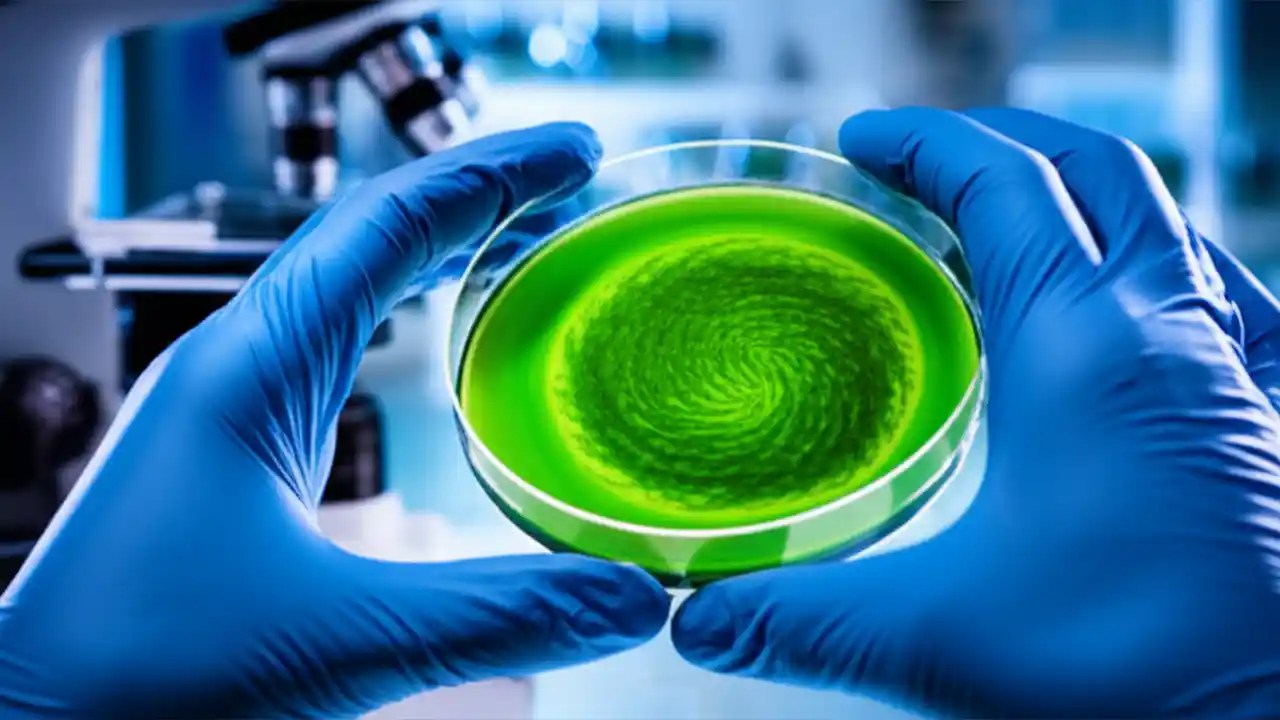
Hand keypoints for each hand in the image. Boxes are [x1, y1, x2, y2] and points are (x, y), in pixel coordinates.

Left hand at [0, 124, 668, 718]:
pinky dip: (400, 311)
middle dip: (471, 189)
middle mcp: (233, 367)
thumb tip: (632, 595)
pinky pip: (332, 345)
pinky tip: (432, 332)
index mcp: (245, 370)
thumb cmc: (133, 681)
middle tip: (567, 171)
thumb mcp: (338, 642)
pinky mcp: (234, 456)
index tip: (576, 152)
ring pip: (344, 283)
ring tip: (514, 225)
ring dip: (433, 241)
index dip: (488, 176)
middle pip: (366, 232)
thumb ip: (498, 615)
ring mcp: (228, 407)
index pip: (384, 227)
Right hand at [671, 108, 1279, 717]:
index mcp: (1084, 347)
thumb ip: (802, 621)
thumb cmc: (1141, 673)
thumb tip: (696, 622)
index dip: (922, 145)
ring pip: (1163, 220)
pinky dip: (1157, 260)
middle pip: (1092, 169)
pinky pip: (1220, 288)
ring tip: (1012, 217)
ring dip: (1080, 192)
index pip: (999, 186)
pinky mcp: (1276, 415)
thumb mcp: (942, 641)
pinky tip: (1135, 309)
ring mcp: (1242, 365)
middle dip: (1001, 139)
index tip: (857, 139)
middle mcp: (1175, 328)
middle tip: (925, 154)